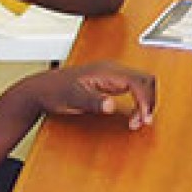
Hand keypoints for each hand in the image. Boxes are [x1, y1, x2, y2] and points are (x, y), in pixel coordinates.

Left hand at [22, 62, 156, 129]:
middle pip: (145, 80)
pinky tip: (132, 116)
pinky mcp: (110, 83)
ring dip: (145, 102)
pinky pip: (134, 89)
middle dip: (149, 101)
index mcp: (106, 71)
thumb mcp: (72, 98)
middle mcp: (112, 70)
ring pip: (142, 84)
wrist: (42, 89)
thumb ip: (93, 101)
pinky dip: (138, 103)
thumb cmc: (54, 91)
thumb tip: (110, 105)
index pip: (137, 81)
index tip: (144, 117)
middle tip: (143, 121)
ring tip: (137, 121)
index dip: (145, 100)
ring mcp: (111, 75)